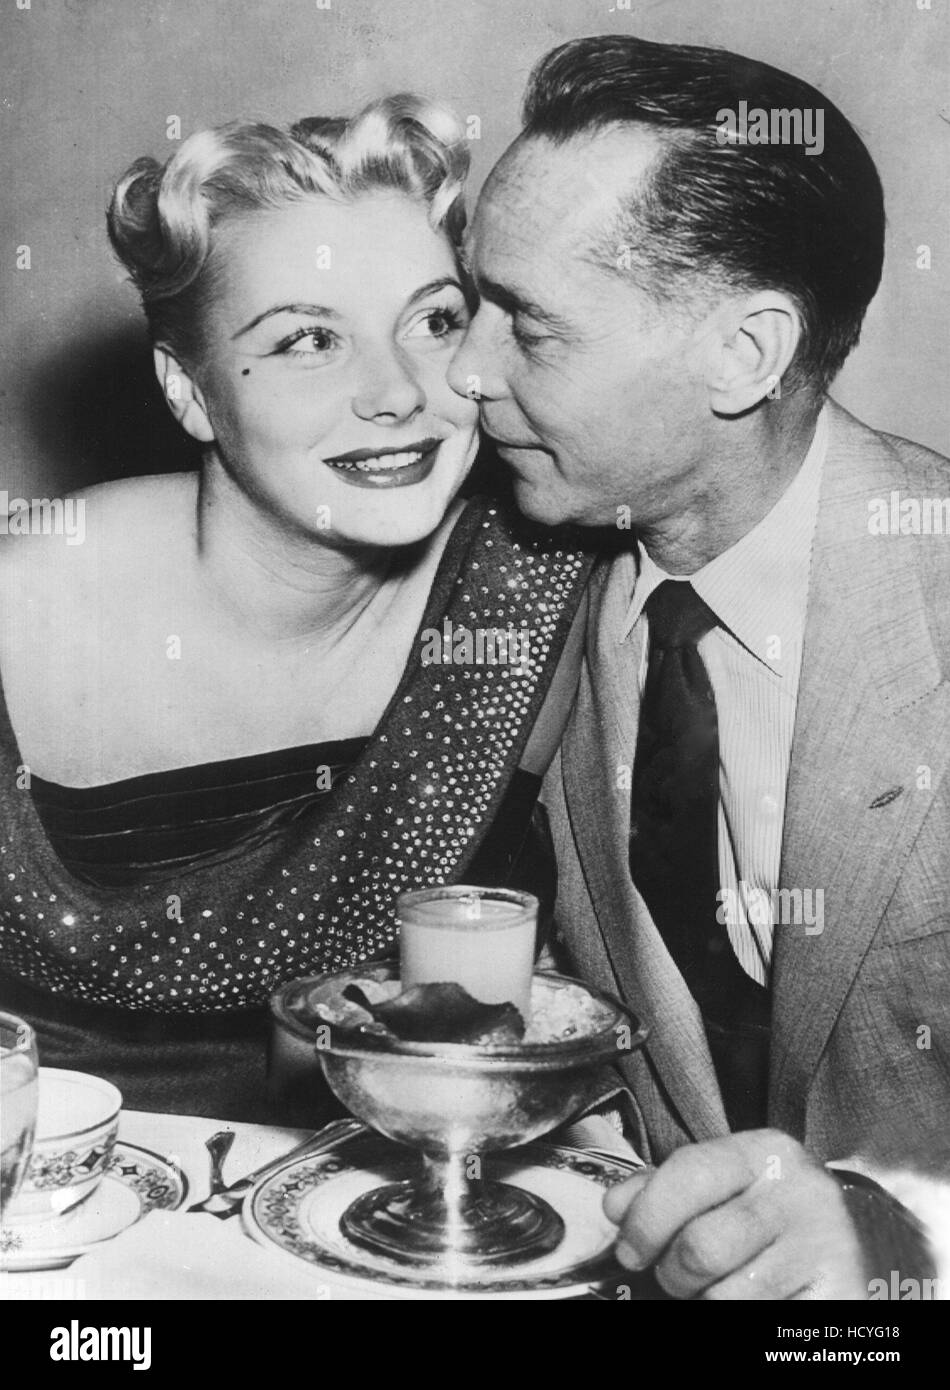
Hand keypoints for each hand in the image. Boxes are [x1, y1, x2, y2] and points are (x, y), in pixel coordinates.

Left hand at [603, 1129, 866, 1298]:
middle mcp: (800, 1191)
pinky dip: (741, 1318)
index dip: (645, 1219)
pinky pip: (760, 1321)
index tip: (629, 1249)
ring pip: (727, 1296)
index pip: (687, 1173)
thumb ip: (664, 1188)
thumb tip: (616, 1206)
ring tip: (719, 1287)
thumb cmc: (770, 1213)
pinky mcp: (840, 1297)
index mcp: (764, 1151)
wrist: (859, 1242)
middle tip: (677, 1275)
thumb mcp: (722, 1184)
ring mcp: (826, 1246)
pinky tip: (753, 1299)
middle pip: (700, 1247)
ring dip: (706, 1301)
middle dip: (673, 1272)